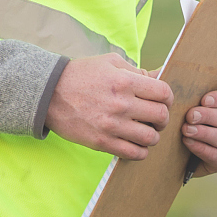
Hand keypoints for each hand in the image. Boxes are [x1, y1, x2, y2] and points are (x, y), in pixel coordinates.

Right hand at [46, 54, 172, 158]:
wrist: (49, 94)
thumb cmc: (81, 75)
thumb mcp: (110, 63)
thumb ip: (137, 70)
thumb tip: (161, 75)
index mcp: (125, 81)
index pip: (164, 93)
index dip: (167, 97)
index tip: (162, 100)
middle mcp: (121, 104)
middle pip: (161, 116)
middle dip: (162, 117)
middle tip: (154, 117)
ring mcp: (112, 125)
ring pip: (151, 137)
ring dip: (152, 135)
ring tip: (144, 131)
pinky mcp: (103, 142)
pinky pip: (134, 153)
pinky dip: (140, 151)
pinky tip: (134, 143)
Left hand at [179, 87, 216, 176]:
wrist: (182, 150)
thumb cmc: (188, 118)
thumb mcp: (189, 102)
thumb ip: (188, 89)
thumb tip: (178, 70)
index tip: (204, 100)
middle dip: (207, 116)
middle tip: (190, 115)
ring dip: (203, 133)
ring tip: (185, 129)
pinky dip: (201, 148)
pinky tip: (188, 142)